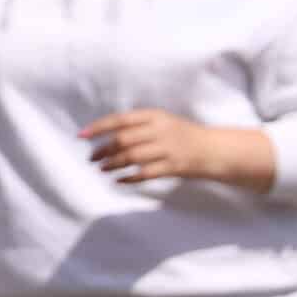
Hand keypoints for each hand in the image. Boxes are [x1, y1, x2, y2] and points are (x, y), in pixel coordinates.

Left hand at [83, 109, 227, 184]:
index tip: (81, 135)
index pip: (120, 119)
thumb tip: (105, 134)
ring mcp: (168, 148)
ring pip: (132, 157)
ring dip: (112, 164)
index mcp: (155, 116)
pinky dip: (129, 178)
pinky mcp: (174, 166)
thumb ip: (138, 125)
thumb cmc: (182, 135)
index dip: (98, 127)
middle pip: (123, 140)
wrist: (214, 149)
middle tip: (91, 158)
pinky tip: (119, 180)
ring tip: (102, 169)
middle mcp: (160, 130)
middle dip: (103, 149)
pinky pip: (146, 173)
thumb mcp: (162, 122)